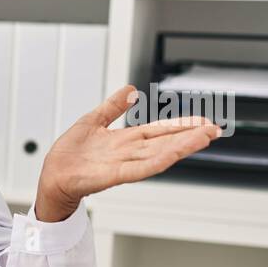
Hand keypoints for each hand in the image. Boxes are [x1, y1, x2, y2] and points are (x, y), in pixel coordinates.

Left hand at [34, 84, 220, 221]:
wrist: (52, 175)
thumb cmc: (69, 155)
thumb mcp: (92, 121)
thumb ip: (112, 107)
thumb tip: (131, 90)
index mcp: (126, 140)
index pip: (160, 130)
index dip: (181, 125)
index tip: (204, 120)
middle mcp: (129, 152)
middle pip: (165, 142)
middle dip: (190, 135)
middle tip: (215, 129)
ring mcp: (123, 164)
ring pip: (158, 154)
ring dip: (181, 146)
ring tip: (203, 138)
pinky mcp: (112, 175)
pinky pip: (138, 169)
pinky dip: (155, 161)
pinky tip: (172, 155)